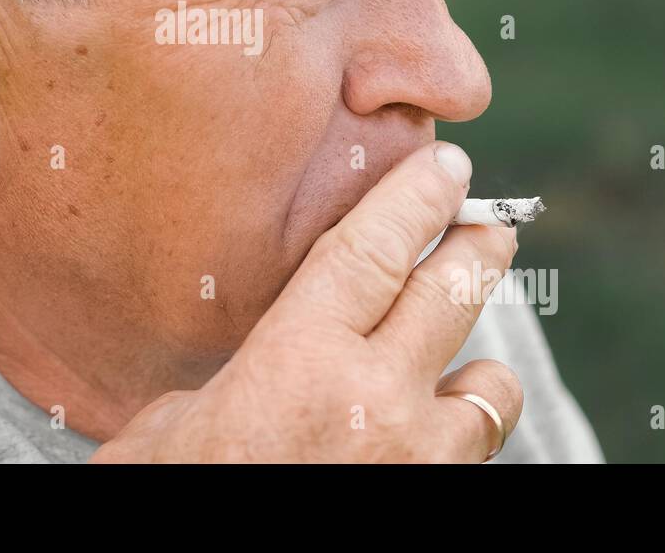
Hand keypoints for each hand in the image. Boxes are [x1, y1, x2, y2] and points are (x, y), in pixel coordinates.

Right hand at [90, 141, 523, 461]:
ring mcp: (416, 460)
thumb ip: (231, 382)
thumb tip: (248, 377)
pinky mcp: (436, 498)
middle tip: (491, 221)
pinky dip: (470, 428)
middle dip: (477, 246)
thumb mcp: (173, 424)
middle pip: (451, 293)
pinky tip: (446, 425)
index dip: (416, 196)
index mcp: (296, 360)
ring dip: (482, 361)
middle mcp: (370, 401)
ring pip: (490, 384)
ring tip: (467, 355)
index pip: (372, 249)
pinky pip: (478, 449)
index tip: (446, 167)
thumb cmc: (179, 491)